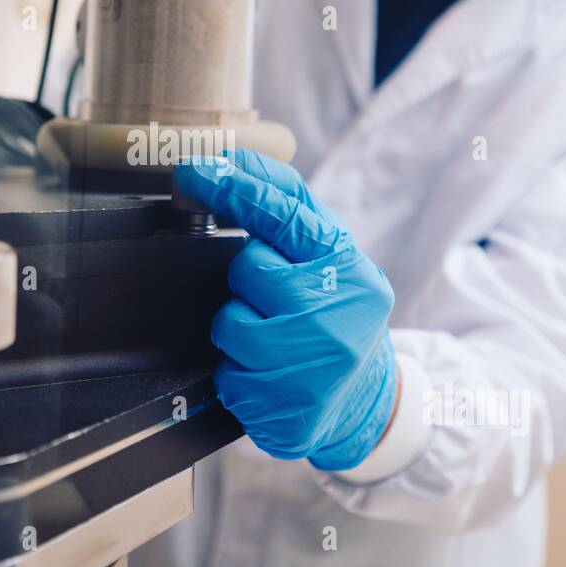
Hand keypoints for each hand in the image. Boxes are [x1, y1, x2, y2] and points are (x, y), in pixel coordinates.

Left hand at [175, 149, 397, 470]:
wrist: (370, 402)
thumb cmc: (337, 316)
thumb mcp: (334, 260)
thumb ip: (292, 217)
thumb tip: (233, 162)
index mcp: (346, 263)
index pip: (285, 212)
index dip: (236, 187)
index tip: (195, 171)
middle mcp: (337, 308)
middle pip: (248, 267)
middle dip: (249, 282)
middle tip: (277, 301)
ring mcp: (316, 359)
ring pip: (230, 323)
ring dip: (238, 331)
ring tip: (274, 342)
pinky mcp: (291, 404)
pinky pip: (228, 375)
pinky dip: (239, 376)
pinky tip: (270, 377)